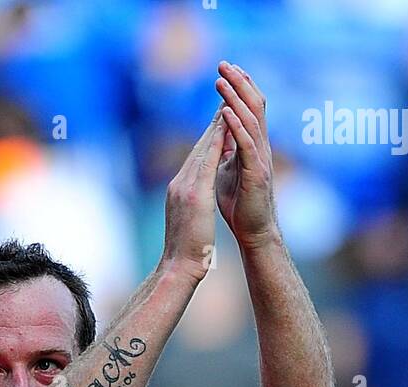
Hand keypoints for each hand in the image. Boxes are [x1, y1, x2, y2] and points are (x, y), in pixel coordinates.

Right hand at [161, 104, 226, 285]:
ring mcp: (184, 186)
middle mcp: (180, 183)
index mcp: (181, 190)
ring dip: (216, 124)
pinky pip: (206, 161)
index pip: (198, 157)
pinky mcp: (193, 193)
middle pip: (199, 146)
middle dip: (213, 122)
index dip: (210, 137)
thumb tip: (197, 200)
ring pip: (202, 147)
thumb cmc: (187, 251)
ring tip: (229, 102)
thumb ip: (194, 204)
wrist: (178, 268)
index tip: (222, 118)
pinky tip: (226, 127)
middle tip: (227, 97)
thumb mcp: (191, 221)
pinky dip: (216, 141)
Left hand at [214, 61, 277, 249]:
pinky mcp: (256, 174)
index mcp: (252, 146)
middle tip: (223, 64)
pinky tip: (226, 111)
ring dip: (235, 98)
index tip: (226, 69)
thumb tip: (217, 135)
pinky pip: (246, 144)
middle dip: (238, 83)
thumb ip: (225, 151)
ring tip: (221, 80)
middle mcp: (259, 147)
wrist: (252, 232)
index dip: (239, 87)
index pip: (247, 108)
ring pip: (249, 120)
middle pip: (252, 106)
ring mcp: (259, 159)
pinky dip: (236, 126)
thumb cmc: (240, 205)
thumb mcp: (228, 171)